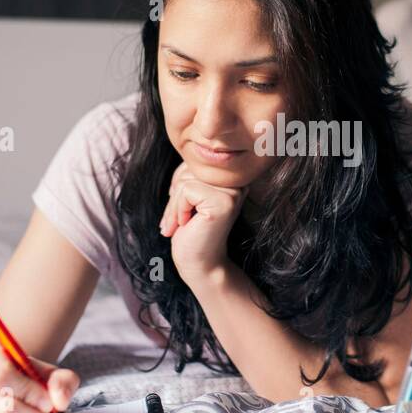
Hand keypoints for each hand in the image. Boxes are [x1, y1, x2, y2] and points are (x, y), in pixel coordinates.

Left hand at [160, 161, 245, 285]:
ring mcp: (233, 191)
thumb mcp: (190, 196)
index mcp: (231, 178)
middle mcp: (237, 182)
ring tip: (180, 225)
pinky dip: (178, 209)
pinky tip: (187, 225)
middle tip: (176, 221)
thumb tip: (183, 148)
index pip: (194, 163)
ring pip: (185, 181)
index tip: (179, 210)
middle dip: (175, 196)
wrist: (199, 264)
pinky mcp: (224, 202)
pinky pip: (186, 191)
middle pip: (189, 169)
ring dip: (174, 206)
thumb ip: (192, 173)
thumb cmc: (191, 232)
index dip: (179, 185)